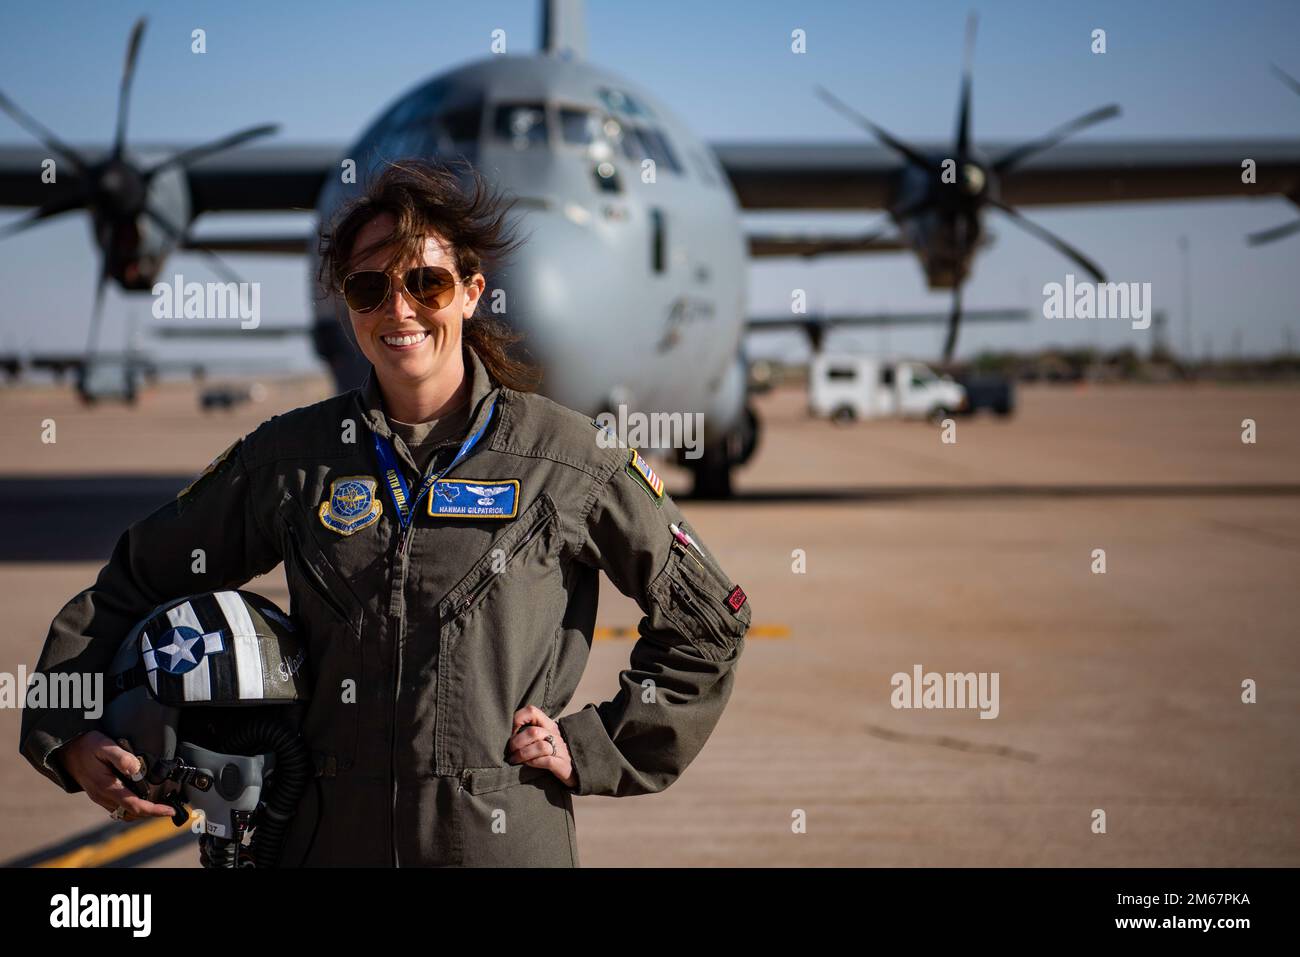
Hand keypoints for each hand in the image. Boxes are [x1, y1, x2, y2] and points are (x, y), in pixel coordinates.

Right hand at [58, 730, 175, 821]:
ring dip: (142, 811)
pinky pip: (118, 808)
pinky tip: (142, 797)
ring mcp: (100, 797)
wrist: (66, 751)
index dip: (154, 810)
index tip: (170, 811)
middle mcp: (103, 796)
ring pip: (124, 813)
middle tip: (169, 807)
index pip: (134, 805)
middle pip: (132, 813)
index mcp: (106, 787)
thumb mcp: (104, 746)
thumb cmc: (87, 747)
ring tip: (160, 804)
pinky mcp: (100, 795)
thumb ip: (121, 757)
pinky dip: (132, 807)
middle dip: (151, 813)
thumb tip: (135, 768)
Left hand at [507, 705, 576, 788]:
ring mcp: (560, 749)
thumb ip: (529, 733)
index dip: (517, 719)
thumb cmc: (553, 754)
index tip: (508, 732)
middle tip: (509, 752)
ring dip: (523, 754)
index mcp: (548, 725)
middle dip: (516, 742)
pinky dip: (534, 762)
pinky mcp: (562, 765)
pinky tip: (528, 765)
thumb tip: (504, 733)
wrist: (577, 771)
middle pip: (533, 732)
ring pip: (539, 746)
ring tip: (514, 760)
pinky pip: (546, 761)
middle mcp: (555, 734)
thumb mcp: (543, 739)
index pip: (532, 711)